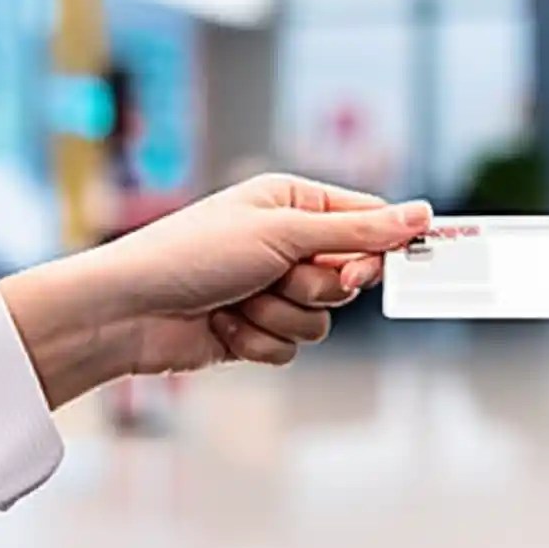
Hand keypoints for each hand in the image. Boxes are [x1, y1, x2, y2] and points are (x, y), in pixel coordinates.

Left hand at [0, 174, 431, 408]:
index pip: (368, 222)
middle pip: (350, 277)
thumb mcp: (282, 232)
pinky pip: (294, 345)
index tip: (365, 271)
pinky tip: (223, 325)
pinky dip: (260, 340)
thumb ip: (358, 231)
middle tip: (279, 276)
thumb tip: (421, 215)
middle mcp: (288, 243)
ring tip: (238, 299)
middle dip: (312, 285)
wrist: (127, 312)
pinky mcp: (260, 329)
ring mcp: (274, 288)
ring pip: (324, 318)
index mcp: (295, 202)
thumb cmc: (191, 254)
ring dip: (280, 315)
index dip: (376, 250)